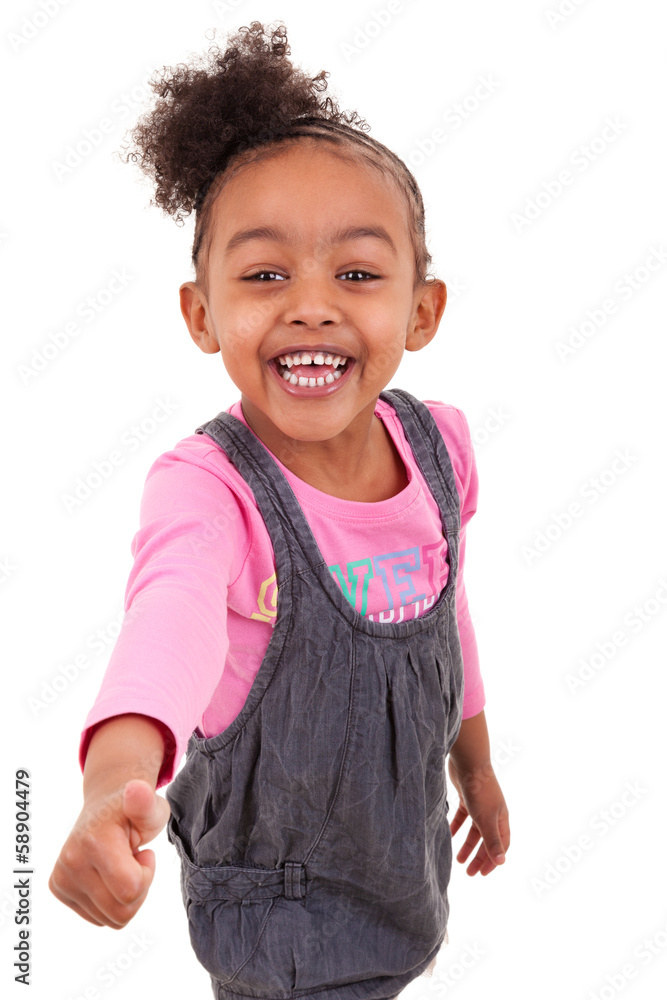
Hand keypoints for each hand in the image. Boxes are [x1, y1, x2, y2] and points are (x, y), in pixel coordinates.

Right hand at [49, 779, 170, 927]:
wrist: (105, 806)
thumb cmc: (134, 811)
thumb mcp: (151, 808)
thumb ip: (148, 804)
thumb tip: (136, 789)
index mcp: (94, 841)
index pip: (131, 890)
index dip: (147, 874)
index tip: (144, 853)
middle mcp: (71, 861)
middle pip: (121, 912)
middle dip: (138, 889)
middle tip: (134, 860)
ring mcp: (62, 877)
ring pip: (111, 919)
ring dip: (125, 896)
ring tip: (121, 864)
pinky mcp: (59, 888)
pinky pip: (98, 918)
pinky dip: (110, 902)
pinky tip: (109, 874)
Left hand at [447, 757, 509, 875]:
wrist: (468, 762)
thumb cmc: (480, 790)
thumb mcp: (486, 819)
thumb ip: (492, 841)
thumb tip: (502, 863)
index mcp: (501, 818)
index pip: (501, 845)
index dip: (493, 860)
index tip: (482, 874)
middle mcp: (492, 812)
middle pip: (486, 839)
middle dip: (479, 857)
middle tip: (469, 873)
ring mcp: (479, 805)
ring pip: (474, 830)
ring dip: (467, 845)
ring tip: (457, 860)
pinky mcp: (466, 797)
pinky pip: (462, 817)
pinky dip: (456, 827)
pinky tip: (447, 835)